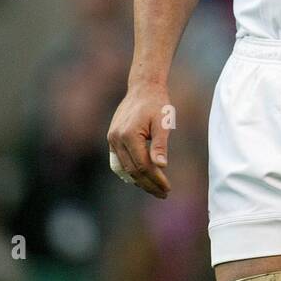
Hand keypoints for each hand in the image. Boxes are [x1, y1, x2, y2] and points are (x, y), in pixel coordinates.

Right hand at [107, 79, 172, 197]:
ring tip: (154, 189)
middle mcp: (116, 139)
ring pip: (123, 169)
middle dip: (148, 184)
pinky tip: (141, 178)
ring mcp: (111, 139)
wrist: (143, 88)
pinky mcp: (112, 139)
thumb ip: (161, 144)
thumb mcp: (163, 122)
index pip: (142, 166)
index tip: (168, 188)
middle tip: (163, 193)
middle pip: (132, 170)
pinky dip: (129, 172)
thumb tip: (162, 166)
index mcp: (129, 135)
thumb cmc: (157, 104)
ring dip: (138, 181)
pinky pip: (118, 161)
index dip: (155, 179)